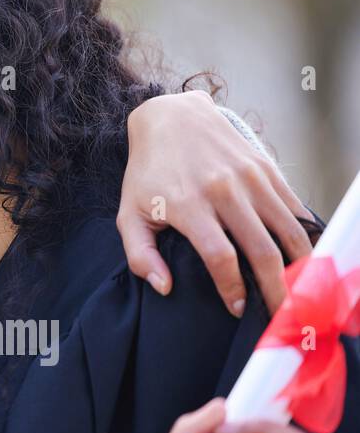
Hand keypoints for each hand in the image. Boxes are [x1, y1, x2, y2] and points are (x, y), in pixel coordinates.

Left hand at [118, 91, 312, 315]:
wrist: (170, 118)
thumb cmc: (148, 173)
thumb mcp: (128, 212)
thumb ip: (139, 255)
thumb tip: (164, 287)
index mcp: (188, 204)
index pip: (220, 257)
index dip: (232, 288)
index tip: (237, 308)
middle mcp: (223, 190)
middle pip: (262, 250)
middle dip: (276, 290)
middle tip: (280, 314)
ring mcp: (249, 178)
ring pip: (288, 232)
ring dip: (299, 267)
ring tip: (298, 291)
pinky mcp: (266, 168)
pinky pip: (294, 209)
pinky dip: (304, 236)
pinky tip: (302, 257)